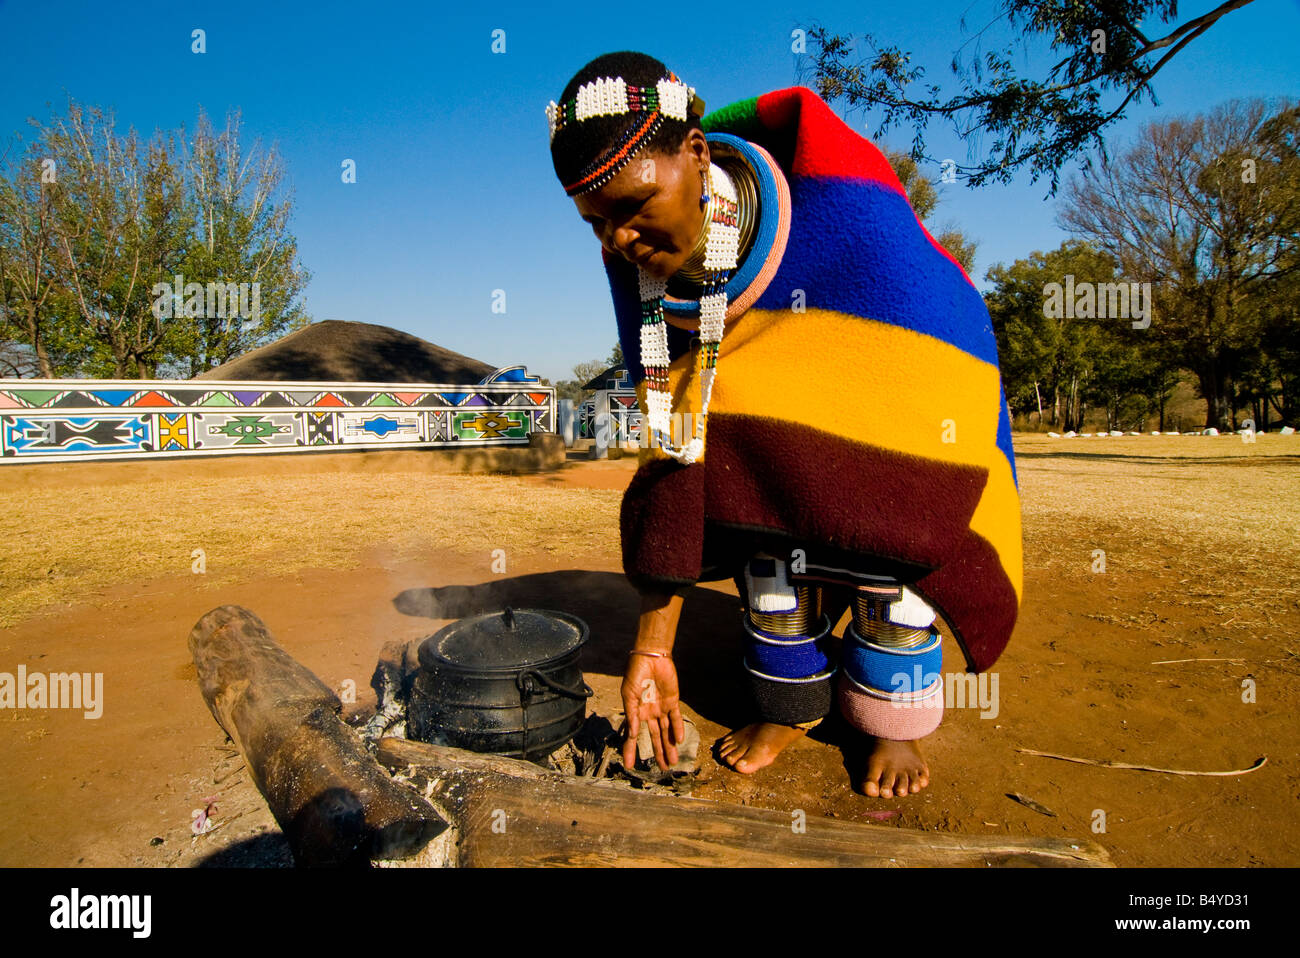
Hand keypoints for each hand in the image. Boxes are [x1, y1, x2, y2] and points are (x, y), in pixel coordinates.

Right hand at [620, 652, 685, 771]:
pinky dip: (677, 729)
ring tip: (672, 762)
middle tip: (663, 769)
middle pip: (655, 738)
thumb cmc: (635, 674)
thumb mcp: (629, 695)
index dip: (630, 750)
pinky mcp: (672, 701)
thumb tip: (633, 734)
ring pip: (666, 732)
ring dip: (669, 746)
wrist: (650, 656)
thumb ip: (632, 715)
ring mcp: (661, 708)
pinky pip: (676, 718)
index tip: (629, 765)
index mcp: (635, 712)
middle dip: (658, 753)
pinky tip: (678, 741)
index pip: (633, 736)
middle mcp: (649, 713)